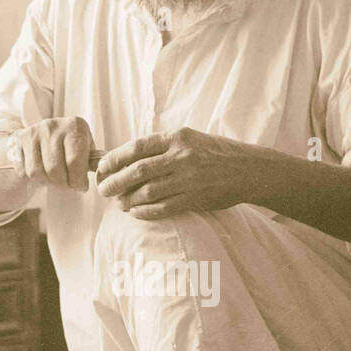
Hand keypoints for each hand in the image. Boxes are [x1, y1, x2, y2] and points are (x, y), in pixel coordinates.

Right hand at [7, 117, 94, 191]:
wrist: (43, 137)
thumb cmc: (71, 148)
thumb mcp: (86, 149)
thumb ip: (93, 162)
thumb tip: (103, 173)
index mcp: (75, 126)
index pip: (74, 162)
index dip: (78, 181)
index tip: (81, 187)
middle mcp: (53, 125)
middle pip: (55, 170)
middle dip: (63, 185)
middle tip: (68, 186)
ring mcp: (33, 132)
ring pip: (37, 173)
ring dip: (48, 183)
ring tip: (55, 181)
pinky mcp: (19, 140)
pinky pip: (24, 171)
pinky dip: (34, 179)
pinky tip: (42, 174)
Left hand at [95, 127, 250, 218]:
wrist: (248, 169)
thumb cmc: (215, 153)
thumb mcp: (190, 139)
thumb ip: (163, 147)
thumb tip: (129, 159)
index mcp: (177, 137)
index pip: (137, 147)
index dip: (115, 159)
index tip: (101, 168)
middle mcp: (181, 156)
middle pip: (138, 171)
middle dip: (115, 182)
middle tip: (103, 190)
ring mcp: (189, 178)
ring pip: (148, 191)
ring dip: (128, 199)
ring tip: (119, 204)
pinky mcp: (196, 198)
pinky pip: (164, 208)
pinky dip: (146, 212)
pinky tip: (135, 213)